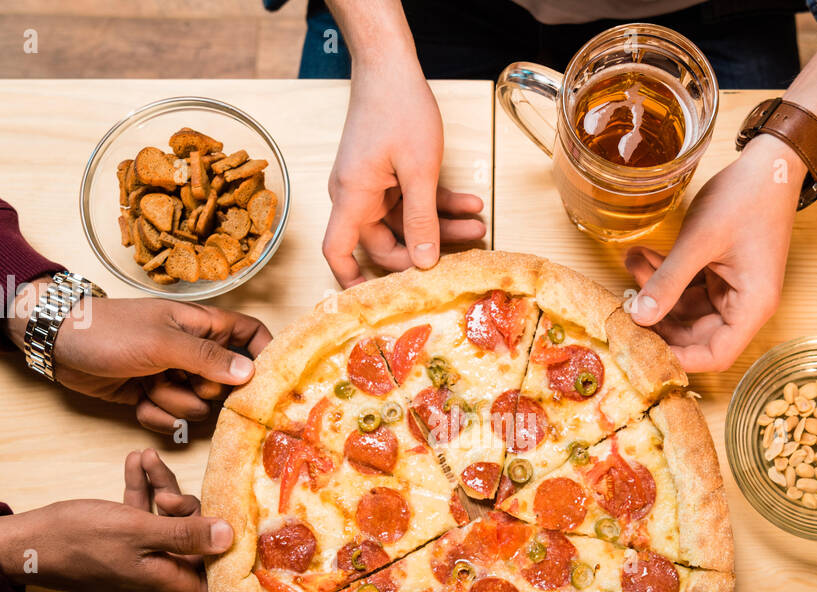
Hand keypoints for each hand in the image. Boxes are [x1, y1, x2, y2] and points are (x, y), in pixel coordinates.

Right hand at [0, 449, 231, 591]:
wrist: (24, 542)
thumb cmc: (78, 540)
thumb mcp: (137, 531)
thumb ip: (185, 534)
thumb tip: (229, 538)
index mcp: (167, 581)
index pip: (215, 578)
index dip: (228, 554)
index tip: (230, 519)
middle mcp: (157, 572)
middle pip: (195, 540)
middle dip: (186, 507)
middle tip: (167, 494)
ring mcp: (140, 556)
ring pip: (167, 520)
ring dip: (161, 487)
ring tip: (146, 459)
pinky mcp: (122, 540)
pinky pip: (141, 514)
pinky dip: (141, 489)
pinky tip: (135, 461)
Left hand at [8, 287, 271, 433]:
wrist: (57, 343)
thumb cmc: (109, 330)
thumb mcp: (163, 342)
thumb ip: (208, 359)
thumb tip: (250, 372)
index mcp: (202, 327)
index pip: (250, 333)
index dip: (265, 353)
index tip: (271, 380)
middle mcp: (192, 352)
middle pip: (225, 384)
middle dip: (203, 391)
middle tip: (180, 378)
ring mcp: (172, 375)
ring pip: (196, 406)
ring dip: (172, 402)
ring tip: (148, 385)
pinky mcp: (151, 396)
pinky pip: (170, 418)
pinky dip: (154, 415)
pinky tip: (138, 402)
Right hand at [322, 53, 484, 286]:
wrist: (391, 66)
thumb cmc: (397, 108)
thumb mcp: (419, 170)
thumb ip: (422, 219)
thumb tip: (422, 261)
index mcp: (352, 196)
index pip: (337, 250)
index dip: (350, 280)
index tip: (374, 301)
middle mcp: (356, 194)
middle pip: (383, 241)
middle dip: (424, 249)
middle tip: (462, 252)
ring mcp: (371, 183)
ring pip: (406, 220)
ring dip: (442, 224)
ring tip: (479, 225)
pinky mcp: (386, 172)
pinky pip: (411, 199)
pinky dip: (439, 203)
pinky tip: (471, 203)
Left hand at [625, 136, 803, 371]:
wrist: (770, 163)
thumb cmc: (747, 198)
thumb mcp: (700, 241)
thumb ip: (669, 281)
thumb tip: (638, 316)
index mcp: (753, 305)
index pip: (716, 354)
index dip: (680, 359)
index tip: (643, 349)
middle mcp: (745, 304)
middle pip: (696, 335)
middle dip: (658, 320)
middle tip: (625, 306)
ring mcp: (732, 289)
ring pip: (686, 309)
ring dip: (657, 291)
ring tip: (632, 262)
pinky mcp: (720, 274)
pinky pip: (687, 287)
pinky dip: (665, 275)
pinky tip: (641, 256)